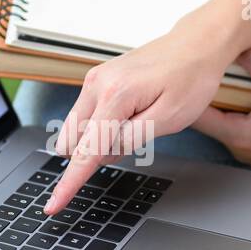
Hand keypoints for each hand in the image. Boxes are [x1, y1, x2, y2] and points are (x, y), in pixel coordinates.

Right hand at [44, 9, 235, 213]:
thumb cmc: (191, 78)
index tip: (53, 206)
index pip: (86, 151)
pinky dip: (102, 126)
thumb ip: (131, 140)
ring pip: (78, 129)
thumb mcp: (169, 119)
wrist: (196, 44)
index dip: (70, 183)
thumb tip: (100, 156)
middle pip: (75, 141)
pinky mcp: (98, 79)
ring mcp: (94, 79)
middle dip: (96, 154)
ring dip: (99, 139)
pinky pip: (87, 115)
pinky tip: (131, 116)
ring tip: (140, 122)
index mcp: (115, 95)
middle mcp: (97, 84)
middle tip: (139, 137)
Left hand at [192, 46, 250, 179]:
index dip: (190, 96)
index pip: (197, 118)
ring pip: (232, 126)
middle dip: (215, 96)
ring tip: (244, 86)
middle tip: (218, 75)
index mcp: (240, 137)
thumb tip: (240, 49)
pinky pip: (249, 132)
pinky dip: (250, 116)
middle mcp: (242, 150)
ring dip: (235, 105)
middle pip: (214, 120)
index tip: (190, 79)